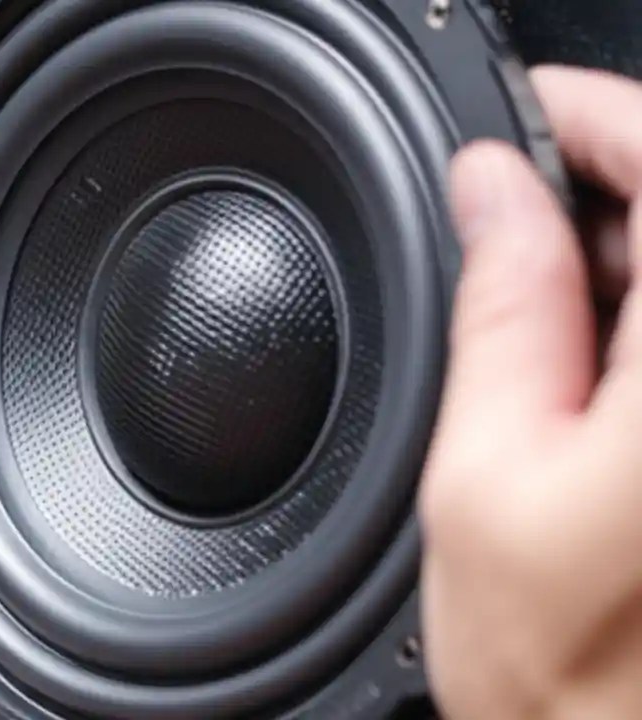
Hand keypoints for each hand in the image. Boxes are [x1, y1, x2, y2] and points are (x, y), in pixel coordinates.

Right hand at [421, 65, 641, 717]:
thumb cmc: (571, 683)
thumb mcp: (484, 475)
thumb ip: (499, 311)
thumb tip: (488, 193)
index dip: (594, 119)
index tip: (521, 117)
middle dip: (596, 199)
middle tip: (496, 232)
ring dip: (619, 268)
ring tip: (533, 332)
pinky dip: (640, 328)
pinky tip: (588, 372)